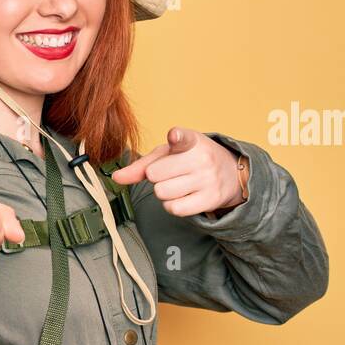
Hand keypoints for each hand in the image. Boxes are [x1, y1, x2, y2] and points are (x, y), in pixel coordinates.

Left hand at [110, 127, 244, 216]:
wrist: (229, 173)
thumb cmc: (189, 160)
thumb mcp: (167, 154)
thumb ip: (141, 165)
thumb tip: (116, 177)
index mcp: (190, 141)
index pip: (182, 137)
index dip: (176, 137)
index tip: (174, 136)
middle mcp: (201, 158)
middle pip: (155, 175)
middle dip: (156, 177)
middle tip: (170, 173)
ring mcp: (207, 179)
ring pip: (162, 193)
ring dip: (163, 192)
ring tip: (177, 184)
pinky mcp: (210, 198)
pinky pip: (174, 208)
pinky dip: (171, 206)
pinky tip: (182, 197)